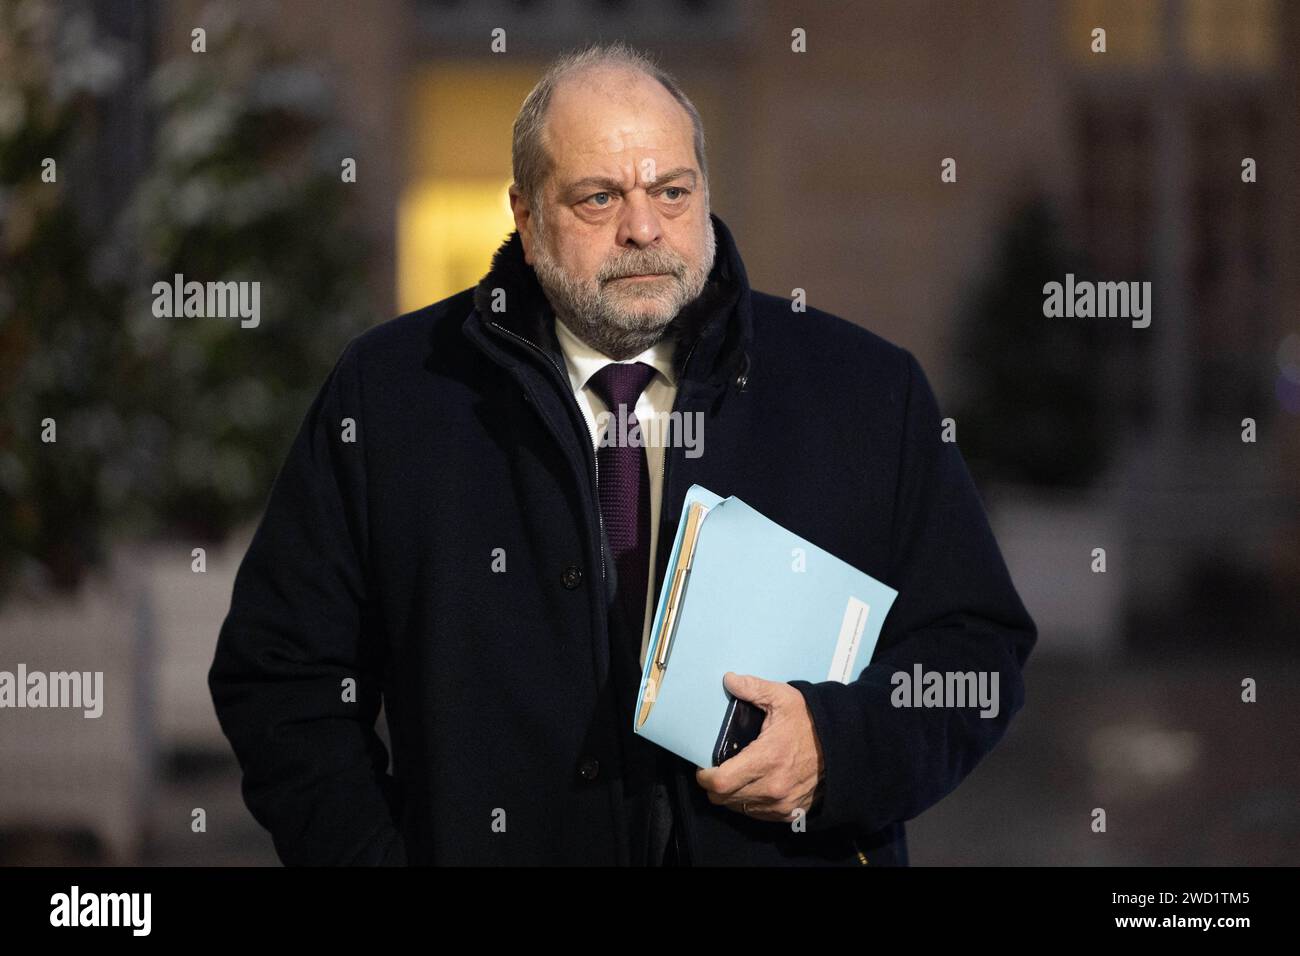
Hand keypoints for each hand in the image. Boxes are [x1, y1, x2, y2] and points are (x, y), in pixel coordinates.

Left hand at [694, 671, 825, 822]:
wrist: (843, 745)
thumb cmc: (810, 721)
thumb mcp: (783, 698)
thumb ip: (753, 688)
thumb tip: (729, 679)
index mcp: (766, 759)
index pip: (721, 782)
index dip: (705, 777)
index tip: (702, 768)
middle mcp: (772, 787)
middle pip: (724, 799)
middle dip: (714, 786)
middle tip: (717, 770)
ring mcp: (781, 803)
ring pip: (739, 808)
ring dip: (732, 795)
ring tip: (736, 776)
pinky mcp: (790, 813)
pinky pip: (757, 815)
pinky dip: (750, 803)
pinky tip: (754, 786)